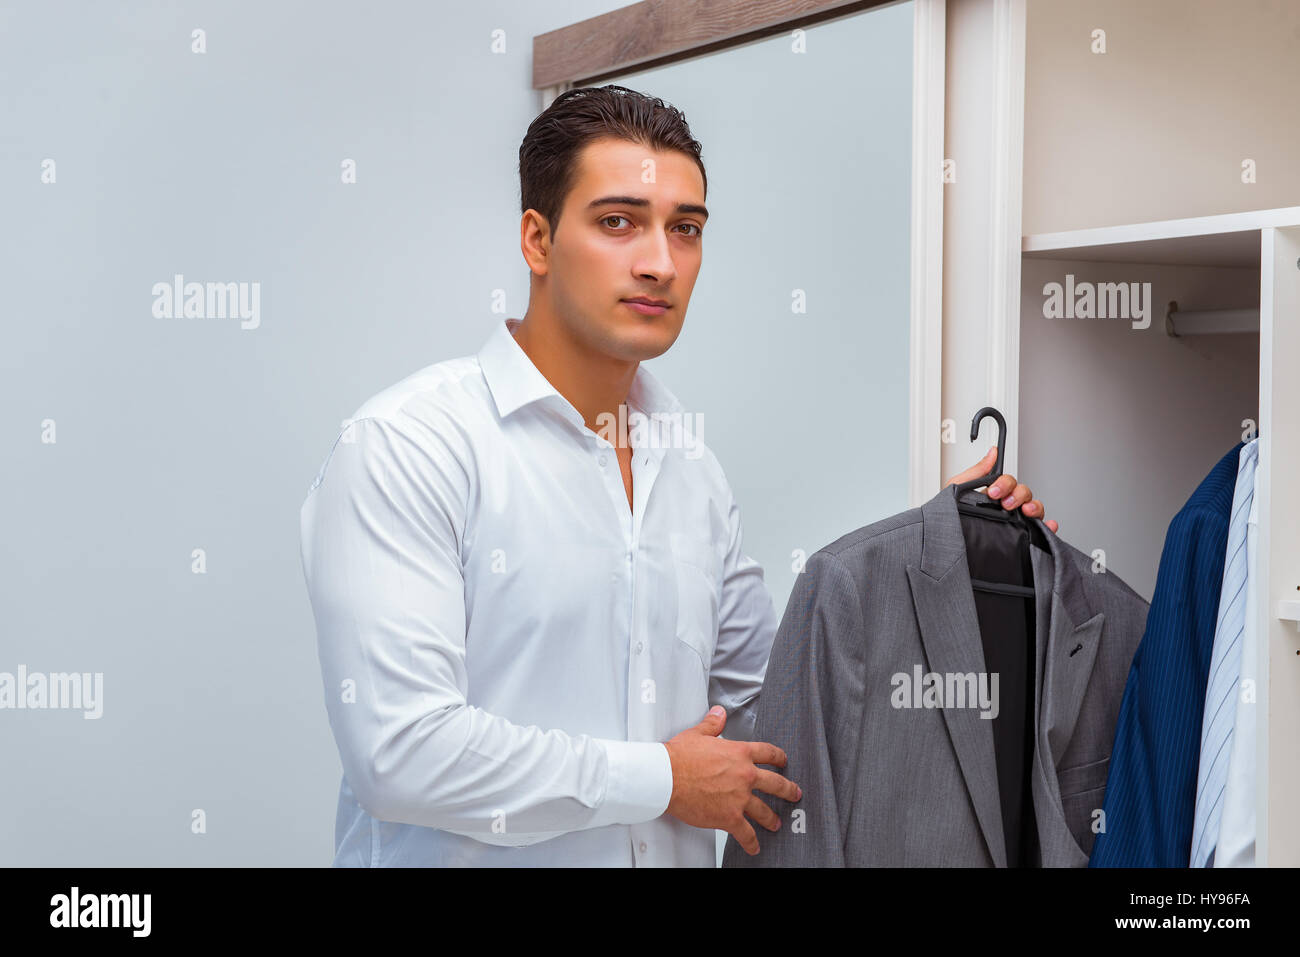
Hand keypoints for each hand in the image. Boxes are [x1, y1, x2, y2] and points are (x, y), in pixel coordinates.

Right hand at [663, 706, 800, 855]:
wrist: (667, 777)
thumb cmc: (679, 757)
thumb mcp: (698, 734)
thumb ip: (712, 724)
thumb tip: (718, 714)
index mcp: (739, 753)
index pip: (767, 753)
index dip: (778, 757)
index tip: (783, 761)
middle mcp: (744, 775)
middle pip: (775, 783)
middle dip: (788, 790)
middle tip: (794, 793)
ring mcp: (739, 798)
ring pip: (764, 811)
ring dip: (772, 818)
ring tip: (776, 823)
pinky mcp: (729, 817)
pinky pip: (746, 833)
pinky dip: (751, 842)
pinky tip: (754, 846)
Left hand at [944, 446, 1057, 533]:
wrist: (948, 540)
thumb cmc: (951, 515)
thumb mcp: (958, 488)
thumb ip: (976, 471)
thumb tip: (991, 452)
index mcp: (993, 494)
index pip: (1009, 482)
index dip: (1005, 483)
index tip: (993, 491)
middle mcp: (1005, 506)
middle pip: (1024, 493)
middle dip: (1018, 495)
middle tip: (1005, 504)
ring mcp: (1013, 521)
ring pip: (1033, 508)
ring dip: (1034, 506)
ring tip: (1026, 512)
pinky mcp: (1018, 536)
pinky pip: (1039, 530)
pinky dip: (1047, 526)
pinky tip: (1048, 525)